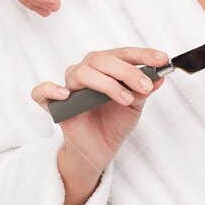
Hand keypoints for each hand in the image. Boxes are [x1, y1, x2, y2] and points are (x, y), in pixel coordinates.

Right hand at [32, 47, 168, 172]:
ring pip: (82, 72)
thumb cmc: (113, 124)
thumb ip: (144, 89)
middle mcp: (86, 72)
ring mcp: (69, 87)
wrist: (100, 151)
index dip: (142, 55)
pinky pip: (42, 92)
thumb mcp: (135, 106)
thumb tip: (159, 76)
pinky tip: (66, 94)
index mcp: (106, 68)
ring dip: (107, 83)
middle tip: (145, 86)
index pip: (122, 54)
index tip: (162, 60)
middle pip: (101, 59)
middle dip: (127, 71)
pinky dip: (51, 89)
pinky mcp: (55, 105)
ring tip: (125, 99)